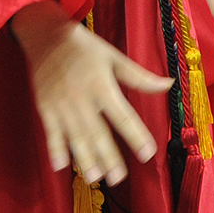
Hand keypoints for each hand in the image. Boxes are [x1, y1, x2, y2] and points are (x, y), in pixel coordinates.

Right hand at [10, 1, 172, 186]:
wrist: (46, 36)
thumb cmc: (84, 47)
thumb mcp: (114, 57)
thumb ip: (139, 77)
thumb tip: (168, 84)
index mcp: (101, 85)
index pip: (122, 115)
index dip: (135, 135)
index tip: (147, 153)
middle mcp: (82, 98)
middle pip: (97, 131)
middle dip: (108, 156)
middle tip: (118, 177)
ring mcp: (61, 105)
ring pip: (75, 136)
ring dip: (85, 158)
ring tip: (95, 177)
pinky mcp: (46, 108)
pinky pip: (51, 132)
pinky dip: (55, 149)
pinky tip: (61, 166)